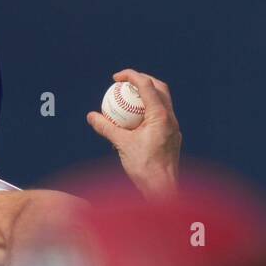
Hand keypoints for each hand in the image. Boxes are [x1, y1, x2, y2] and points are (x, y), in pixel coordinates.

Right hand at [87, 68, 181, 197]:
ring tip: (130, 100)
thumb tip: (91, 116)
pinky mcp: (173, 138)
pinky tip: (136, 120)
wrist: (163, 190)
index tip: (116, 78)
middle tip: (126, 83)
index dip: (131, 75)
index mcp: (161, 115)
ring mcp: (174, 129)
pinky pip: (162, 117)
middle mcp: (171, 119)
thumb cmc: (145, 168)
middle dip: (143, 80)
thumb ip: (106, 127)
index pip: (147, 85)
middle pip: (160, 88)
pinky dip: (150, 111)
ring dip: (147, 96)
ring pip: (163, 103)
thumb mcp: (121, 145)